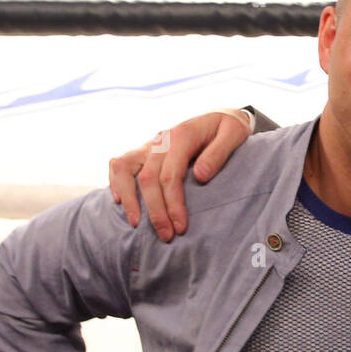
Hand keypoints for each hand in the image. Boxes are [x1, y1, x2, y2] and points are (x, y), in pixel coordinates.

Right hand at [108, 110, 250, 240]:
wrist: (220, 115)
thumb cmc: (229, 128)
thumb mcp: (234, 134)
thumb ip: (218, 154)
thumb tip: (200, 177)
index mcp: (182, 135)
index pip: (170, 175)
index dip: (173, 204)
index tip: (180, 227)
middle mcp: (161, 139)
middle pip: (147, 178)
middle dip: (155, 210)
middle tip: (166, 236)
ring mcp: (149, 144)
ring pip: (124, 168)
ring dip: (128, 198)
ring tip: (136, 224)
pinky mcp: (144, 150)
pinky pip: (120, 163)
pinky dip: (115, 181)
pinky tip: (119, 201)